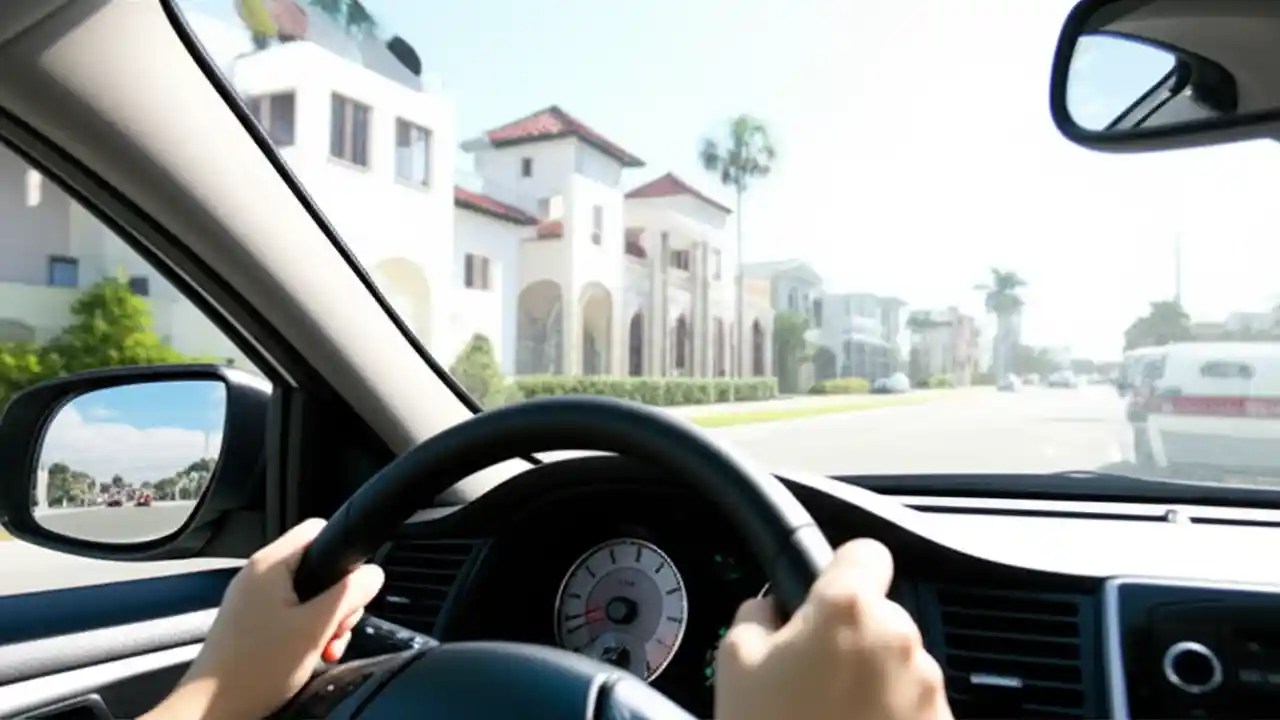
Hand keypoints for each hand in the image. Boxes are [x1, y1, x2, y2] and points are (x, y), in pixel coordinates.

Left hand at [142, 519, 385, 719]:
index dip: (343, 553)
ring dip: (325, 621)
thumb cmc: (256, 669)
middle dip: (337, 600)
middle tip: (338, 628)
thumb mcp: (315, 628)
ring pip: (307, 595)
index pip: (318, 531)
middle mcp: (257, 576)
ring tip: (325, 648)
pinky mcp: (250, 624)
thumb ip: (348, 596)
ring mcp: (251, 601)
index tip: (354, 586)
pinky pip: (290, 615)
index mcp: (270, 565)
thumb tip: (373, 573)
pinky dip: (307, 632)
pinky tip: (311, 655)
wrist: (213, 710)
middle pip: (317, 568)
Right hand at [714, 538, 950, 719]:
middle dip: (849, 635)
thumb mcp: (734, 664)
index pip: (864, 552)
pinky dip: (888, 714)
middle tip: (808, 673)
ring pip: (896, 661)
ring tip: (828, 714)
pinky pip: (912, 703)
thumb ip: (757, 614)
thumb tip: (770, 607)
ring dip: (870, 677)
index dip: (840, 570)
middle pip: (878, 614)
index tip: (823, 593)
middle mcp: (898, 639)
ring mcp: (927, 686)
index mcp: (848, 609)